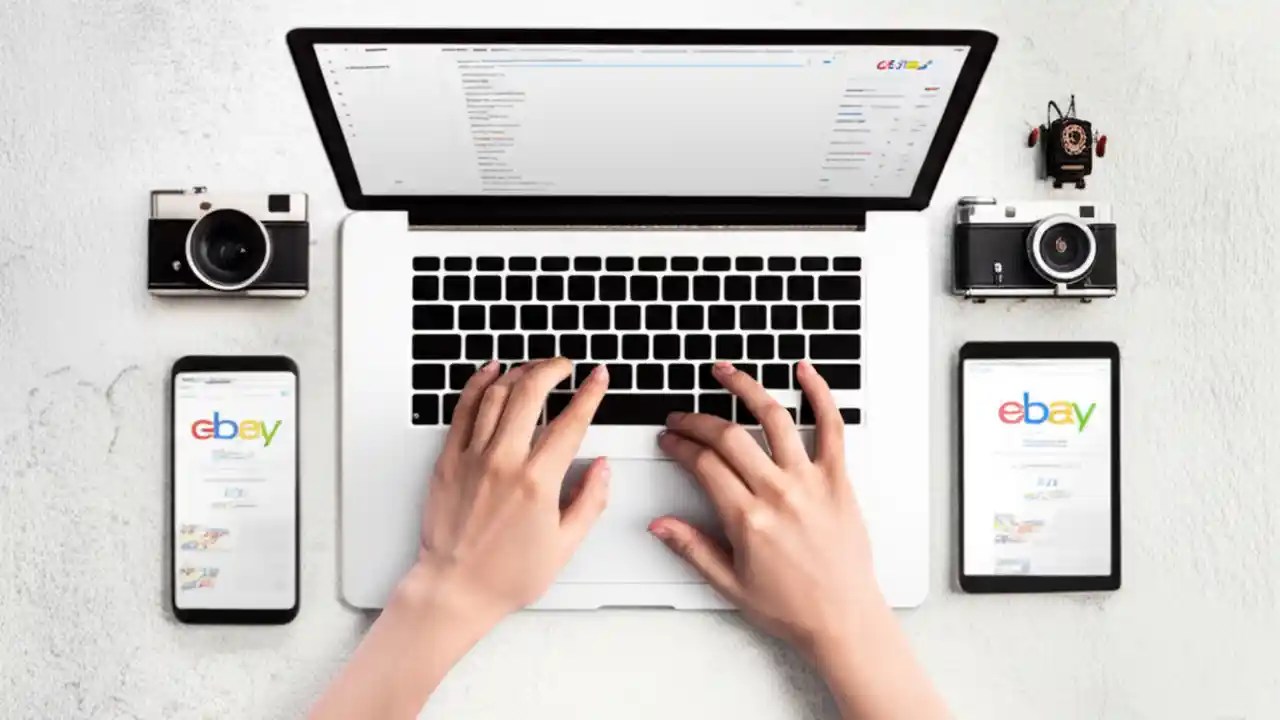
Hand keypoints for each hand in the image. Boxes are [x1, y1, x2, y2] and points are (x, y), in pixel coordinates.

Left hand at [414, 358, 610, 621]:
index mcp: (537, 483)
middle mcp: (504, 463)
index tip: (598, 378)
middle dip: (552, 369)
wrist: (454, 589)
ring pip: (496, 395)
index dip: (589, 393)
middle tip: (565, 366)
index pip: (570, 422)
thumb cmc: (506, 576)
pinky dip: (478, 384)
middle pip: (530, 393)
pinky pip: (463, 410)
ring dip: (519, 372)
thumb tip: (603, 468)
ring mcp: (472, 458)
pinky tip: (490, 372)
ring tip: (534, 368)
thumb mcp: (565, 545)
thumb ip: (589, 501)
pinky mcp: (448, 460)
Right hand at [650, 360, 878, 658]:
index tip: (670, 440)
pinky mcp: (838, 479)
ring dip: (745, 388)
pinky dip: (819, 395)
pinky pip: (831, 427)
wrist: (844, 619)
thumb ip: (692, 548)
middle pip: (728, 437)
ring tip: (724, 372)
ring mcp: (810, 481)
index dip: (680, 445)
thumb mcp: (730, 584)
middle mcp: (778, 494)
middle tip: (681, 416)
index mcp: (748, 520)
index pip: (703, 464)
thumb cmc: (792, 607)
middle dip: (696, 419)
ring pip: (774, 418)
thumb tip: (659, 524)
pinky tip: (805, 372)